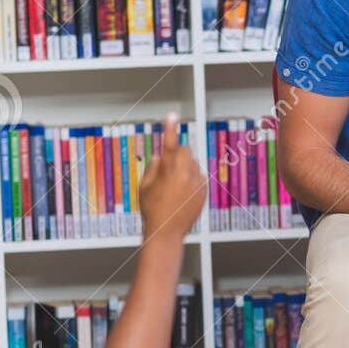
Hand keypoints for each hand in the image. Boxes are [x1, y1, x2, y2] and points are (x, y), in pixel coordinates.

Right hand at [139, 113, 206, 241]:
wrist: (167, 231)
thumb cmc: (152, 209)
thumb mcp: (144, 186)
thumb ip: (152, 168)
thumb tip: (160, 156)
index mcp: (168, 169)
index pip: (168, 143)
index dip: (169, 128)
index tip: (171, 115)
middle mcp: (186, 173)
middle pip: (184, 151)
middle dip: (176, 155)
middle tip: (167, 170)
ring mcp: (197, 182)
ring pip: (192, 164)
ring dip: (184, 169)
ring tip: (173, 189)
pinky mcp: (204, 191)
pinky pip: (198, 178)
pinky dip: (191, 181)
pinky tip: (181, 195)